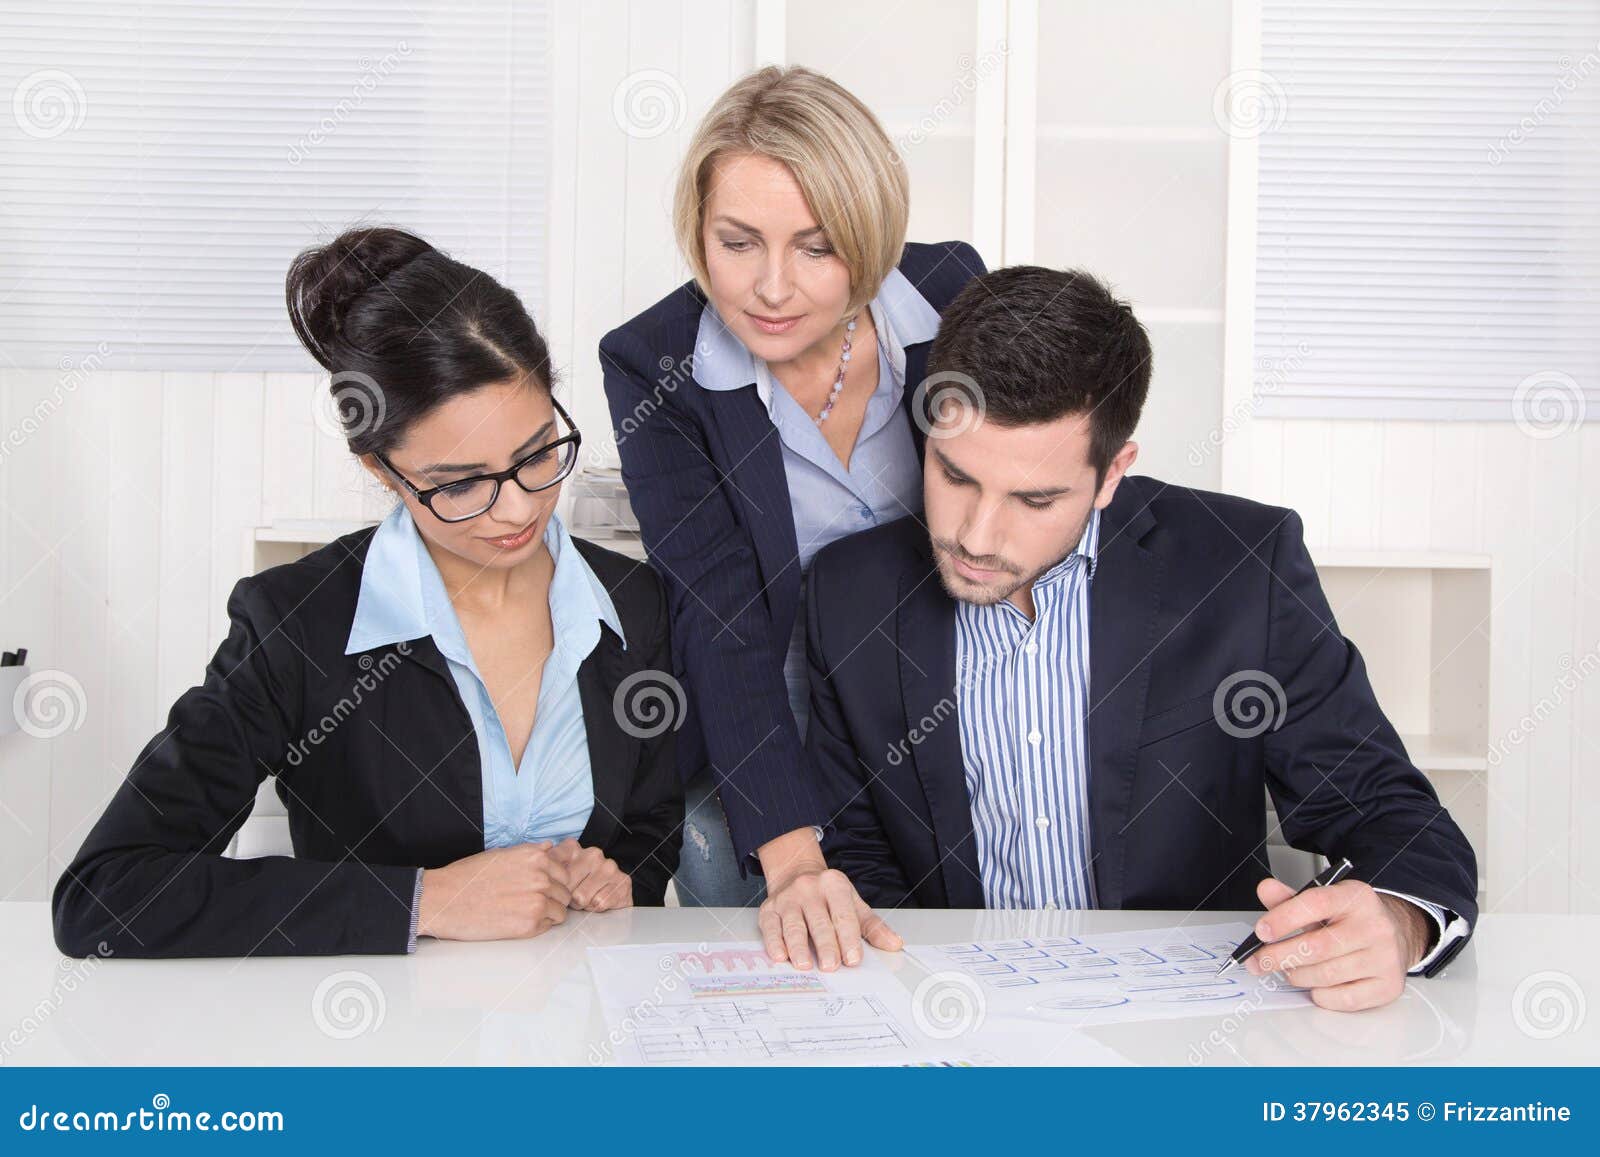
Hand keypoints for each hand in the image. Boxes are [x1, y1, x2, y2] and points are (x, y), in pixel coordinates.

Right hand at [417, 842, 570, 940]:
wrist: (443, 900)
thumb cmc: (468, 877)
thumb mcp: (501, 854)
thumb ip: (530, 853)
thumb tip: (551, 847)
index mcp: (535, 857)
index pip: (564, 873)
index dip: (553, 882)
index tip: (539, 889)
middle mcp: (541, 877)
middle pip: (564, 893)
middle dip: (551, 899)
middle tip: (527, 903)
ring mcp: (537, 901)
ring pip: (560, 911)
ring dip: (547, 914)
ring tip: (521, 912)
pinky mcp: (529, 925)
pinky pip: (548, 927)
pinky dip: (537, 926)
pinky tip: (516, 920)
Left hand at [550, 838, 632, 910]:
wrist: (612, 889)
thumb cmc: (580, 883)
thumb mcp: (556, 874)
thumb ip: (543, 870)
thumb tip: (530, 873)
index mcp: (572, 848)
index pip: (552, 867)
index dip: (552, 885)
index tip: (553, 888)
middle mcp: (592, 853)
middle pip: (566, 887)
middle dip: (567, 897)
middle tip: (573, 896)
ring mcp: (609, 866)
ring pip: (582, 897)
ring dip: (582, 904)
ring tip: (586, 898)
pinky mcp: (622, 881)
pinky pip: (599, 903)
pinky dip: (596, 907)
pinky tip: (598, 900)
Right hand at [755, 827, 901, 970]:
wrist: (795, 872)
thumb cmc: (827, 894)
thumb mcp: (853, 903)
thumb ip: (872, 926)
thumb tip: (894, 944)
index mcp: (834, 885)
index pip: (843, 915)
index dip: (849, 938)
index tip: (853, 959)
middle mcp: (809, 889)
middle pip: (819, 921)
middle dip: (826, 945)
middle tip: (831, 966)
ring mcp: (787, 899)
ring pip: (794, 925)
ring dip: (798, 947)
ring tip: (804, 965)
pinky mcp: (768, 909)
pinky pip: (771, 927)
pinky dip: (775, 942)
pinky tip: (780, 955)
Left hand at [1247, 876, 1431, 1010]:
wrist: (1396, 935)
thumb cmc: (1351, 919)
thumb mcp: (1323, 901)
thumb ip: (1290, 899)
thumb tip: (1265, 890)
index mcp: (1356, 897)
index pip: (1315, 904)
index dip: (1283, 919)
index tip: (1260, 932)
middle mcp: (1375, 926)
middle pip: (1316, 947)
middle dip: (1278, 956)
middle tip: (1257, 962)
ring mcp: (1385, 958)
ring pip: (1325, 975)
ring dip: (1297, 976)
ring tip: (1290, 970)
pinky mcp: (1388, 986)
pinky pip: (1342, 998)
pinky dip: (1320, 994)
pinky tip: (1316, 985)